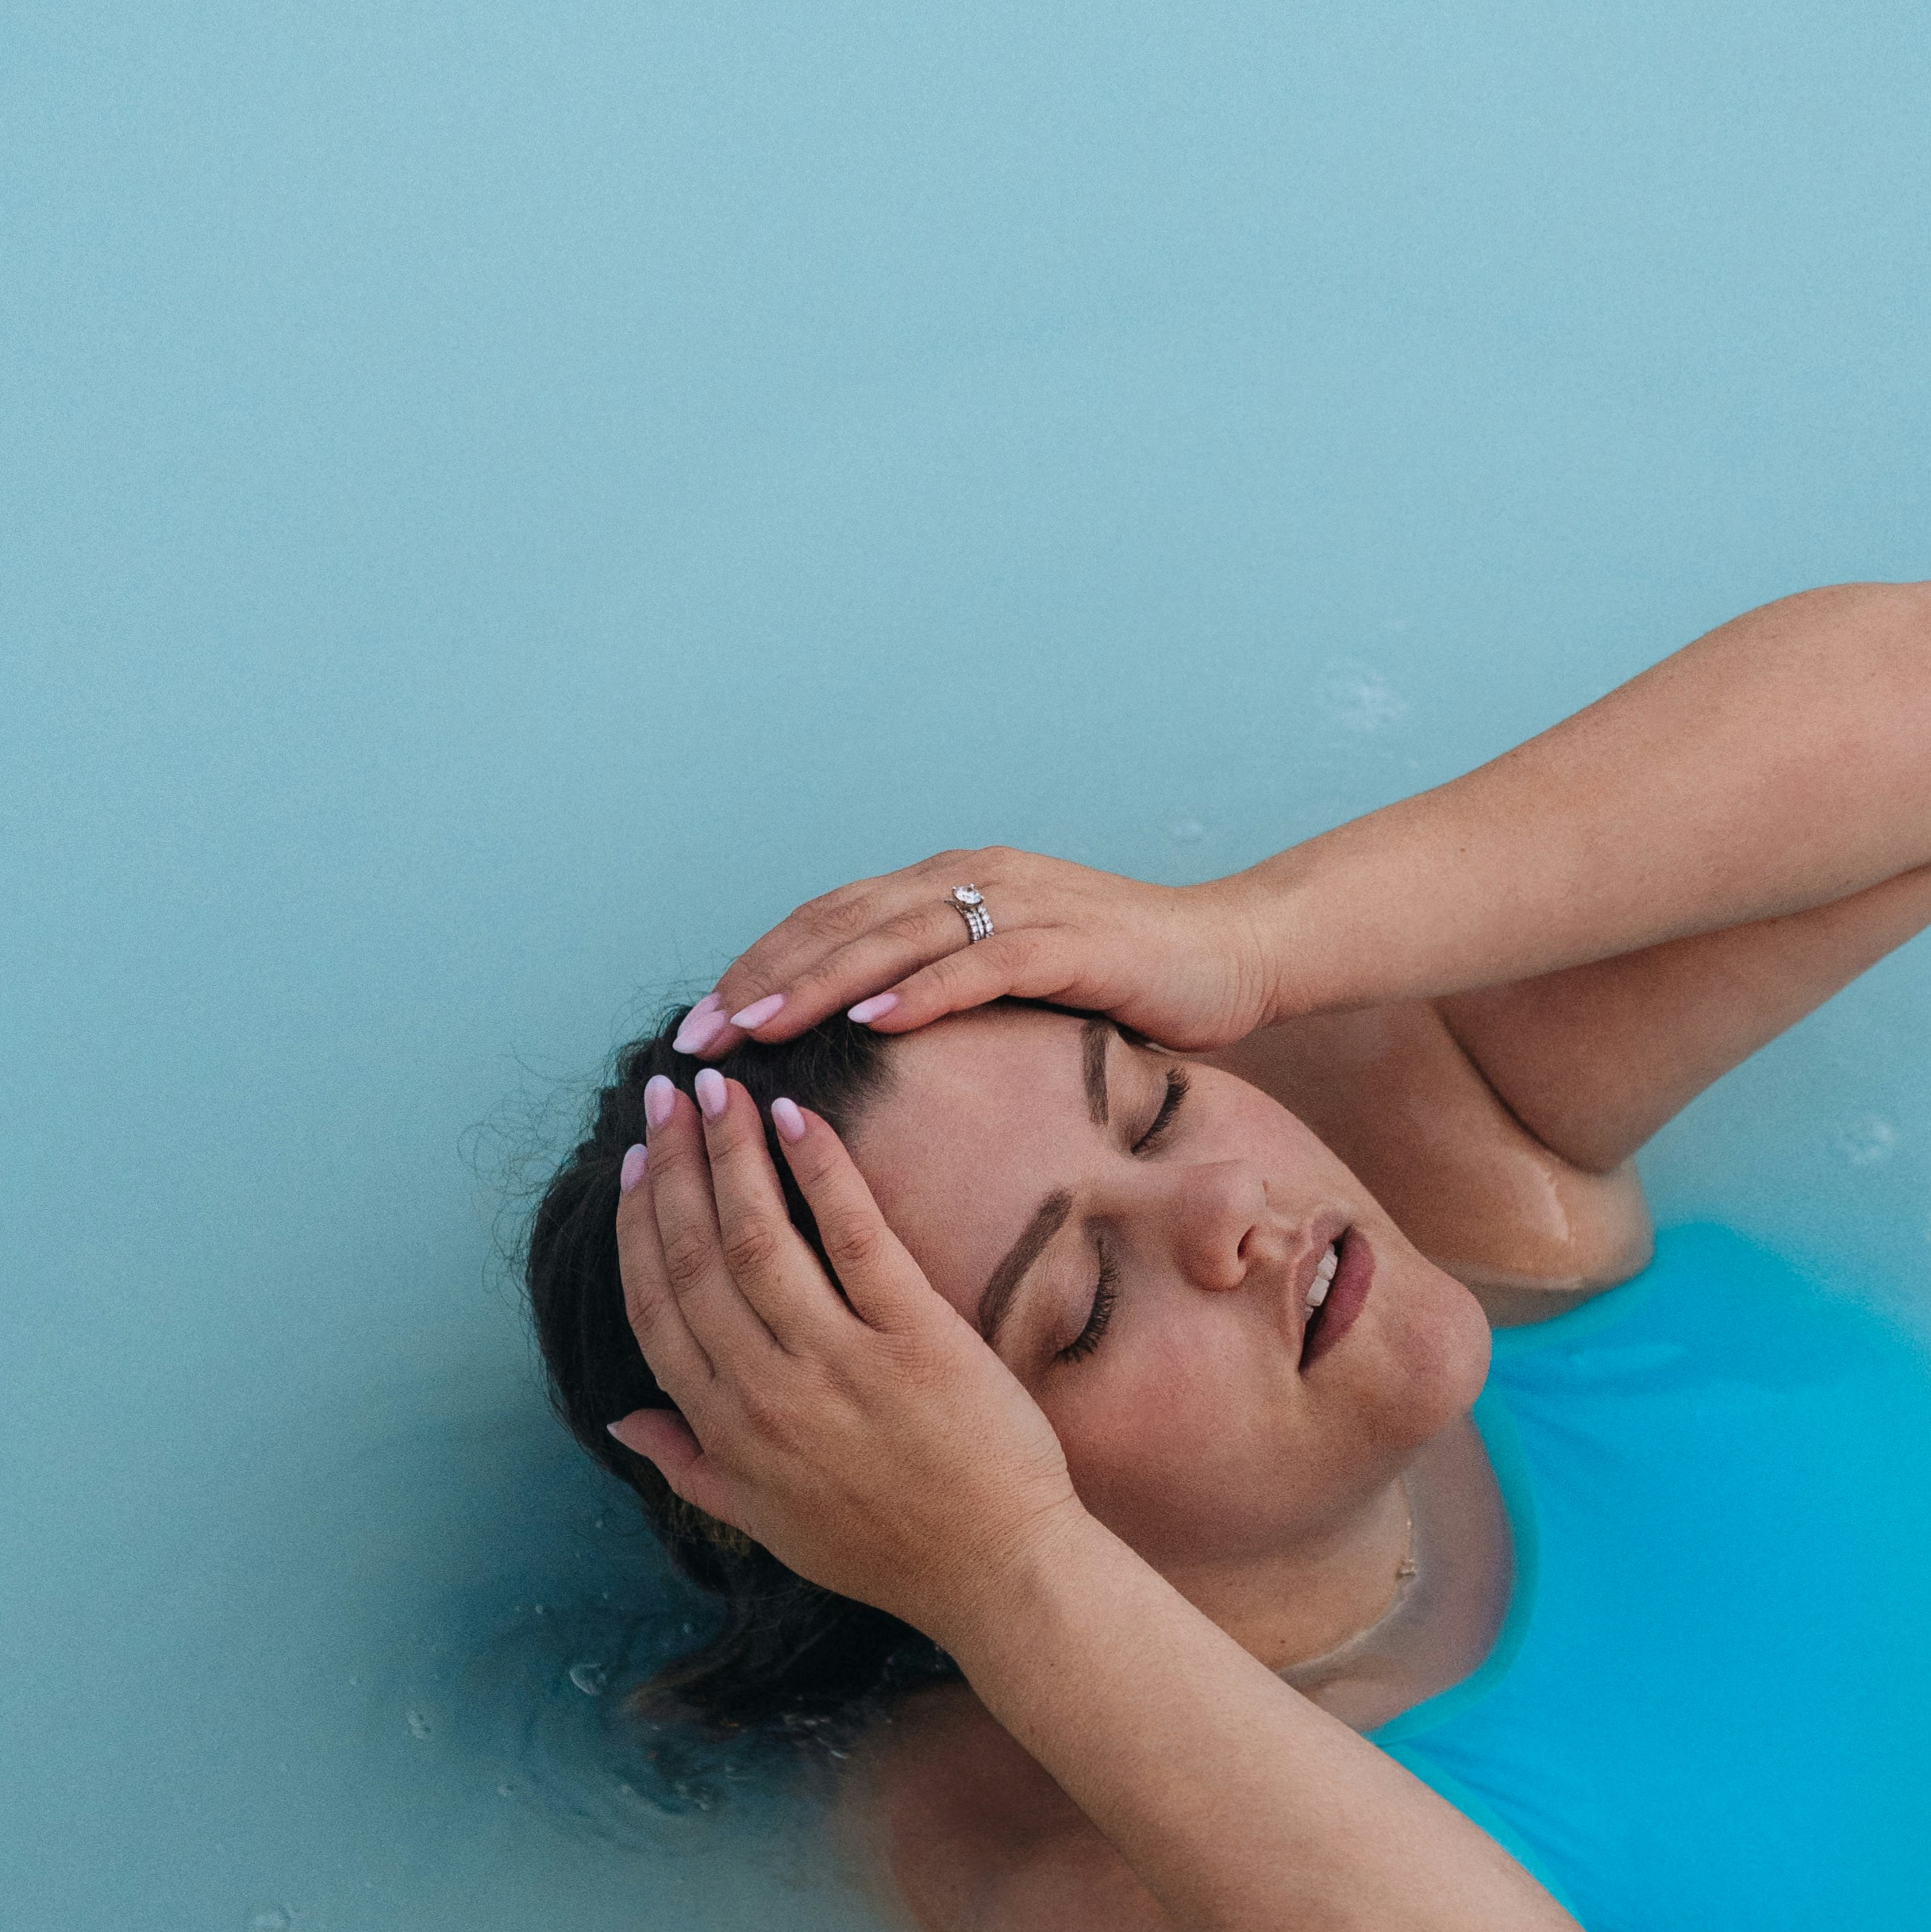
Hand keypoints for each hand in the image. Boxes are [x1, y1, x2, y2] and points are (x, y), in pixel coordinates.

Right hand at [610, 1069, 1078, 1644]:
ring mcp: (839, 1363)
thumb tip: (623, 1419)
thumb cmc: (886, 1550)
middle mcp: (767, 1392)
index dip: (638, 1228)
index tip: (637, 1165)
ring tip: (718, 1088)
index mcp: (726, 1430)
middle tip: (665, 1094)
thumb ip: (690, 1466)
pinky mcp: (914, 1338)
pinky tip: (795, 1119)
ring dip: (730, 1150)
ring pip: (757, 1235)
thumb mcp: (766, 1523)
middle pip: (696, 1256)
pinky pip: (853, 1236)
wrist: (998, 1572)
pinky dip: (819, 1170)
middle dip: (676, 1164)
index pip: (657, 1309)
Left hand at [672, 845, 1280, 1057]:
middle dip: (761, 978)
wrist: (1234, 956)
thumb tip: (856, 1050)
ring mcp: (1020, 906)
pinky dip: (921, 992)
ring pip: (894, 940)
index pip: (828, 921)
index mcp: (947, 889)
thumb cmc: (1122, 984)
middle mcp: (971, 881)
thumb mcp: (1010, 986)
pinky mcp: (1070, 943)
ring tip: (757, 1027)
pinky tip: (870, 1022)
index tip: (698, 1026)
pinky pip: (979, 966)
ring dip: (818, 983)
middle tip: (695, 1037)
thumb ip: (940, 995)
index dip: (758, 966)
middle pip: (840, 925)